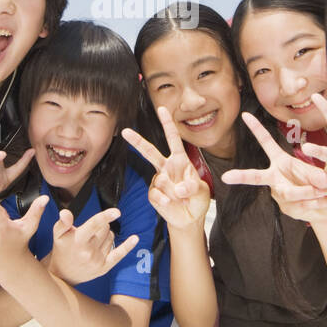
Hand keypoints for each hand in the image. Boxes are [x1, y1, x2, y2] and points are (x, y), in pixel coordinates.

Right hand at [48, 206, 138, 283]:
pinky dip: (127, 246)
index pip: (94, 225)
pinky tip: (135, 239)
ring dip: (105, 236)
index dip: (106, 216)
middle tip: (89, 232)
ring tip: (92, 242)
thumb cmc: (62, 250)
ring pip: (111, 237)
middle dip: (100, 226)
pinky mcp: (104, 268)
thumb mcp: (57, 235)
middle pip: (105, 229)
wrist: (63, 275)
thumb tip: (65, 213)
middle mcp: (89, 252)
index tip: (117, 212)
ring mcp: (97, 260)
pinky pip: (119, 254)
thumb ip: (63, 222)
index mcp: (78, 241)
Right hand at [122, 106, 209, 230]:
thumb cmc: (196, 199)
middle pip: (149, 152)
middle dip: (137, 141)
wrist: (189, 218)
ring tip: (182, 198)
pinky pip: (156, 194)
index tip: (161, 108)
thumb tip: (178, 189)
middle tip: (125, 131)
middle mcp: (166, 167)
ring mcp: (158, 180)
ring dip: (175, 192)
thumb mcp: (201, 191)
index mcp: (180, 160)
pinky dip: (165, 200)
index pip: (173, 139)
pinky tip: (170, 204)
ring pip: (161, 180)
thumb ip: (192, 187)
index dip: (167, 124)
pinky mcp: (153, 194)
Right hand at [220, 112, 326, 223]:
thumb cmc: (315, 182)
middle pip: (257, 176)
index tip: (245, 114)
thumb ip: (317, 174)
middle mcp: (275, 178)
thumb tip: (321, 181)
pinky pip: (302, 205)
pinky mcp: (288, 209)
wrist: (323, 205)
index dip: (257, 129)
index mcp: (280, 162)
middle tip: (226, 176)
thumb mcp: (317, 172)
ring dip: (307, 191)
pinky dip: (319, 202)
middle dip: (242, 176)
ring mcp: (280, 195)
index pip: (266, 143)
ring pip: (288, 193)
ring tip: (324, 189)